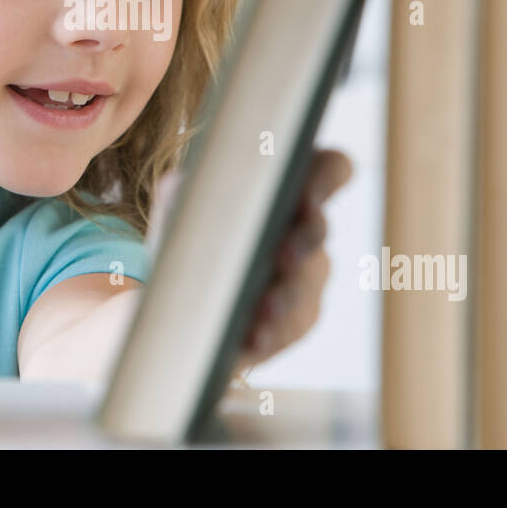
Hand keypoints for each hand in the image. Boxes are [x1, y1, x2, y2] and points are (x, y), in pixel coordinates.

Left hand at [147, 149, 354, 373]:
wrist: (180, 298)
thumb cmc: (192, 236)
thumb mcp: (181, 209)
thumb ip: (182, 192)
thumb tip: (177, 187)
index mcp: (286, 189)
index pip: (329, 169)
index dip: (328, 178)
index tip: (306, 195)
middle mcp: (305, 229)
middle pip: (318, 229)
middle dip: (303, 241)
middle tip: (284, 256)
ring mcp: (307, 277)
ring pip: (308, 284)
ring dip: (286, 296)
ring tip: (263, 308)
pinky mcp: (296, 319)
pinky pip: (292, 327)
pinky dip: (269, 333)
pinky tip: (250, 338)